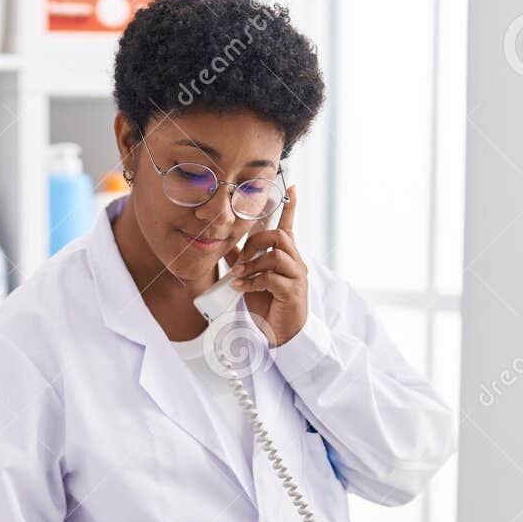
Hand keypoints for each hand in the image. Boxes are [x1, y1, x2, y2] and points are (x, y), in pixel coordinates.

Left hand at [225, 184, 306, 346]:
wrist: (281, 335)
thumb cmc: (268, 306)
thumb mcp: (251, 279)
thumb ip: (241, 260)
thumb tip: (225, 244)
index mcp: (286, 257)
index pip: (288, 226)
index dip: (290, 207)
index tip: (291, 186)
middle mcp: (296, 263)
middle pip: (279, 235)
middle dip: (255, 243)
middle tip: (240, 261)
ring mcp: (297, 277)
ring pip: (276, 254)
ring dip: (253, 263)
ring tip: (240, 276)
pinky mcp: (292, 292)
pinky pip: (272, 278)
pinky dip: (253, 281)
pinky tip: (243, 288)